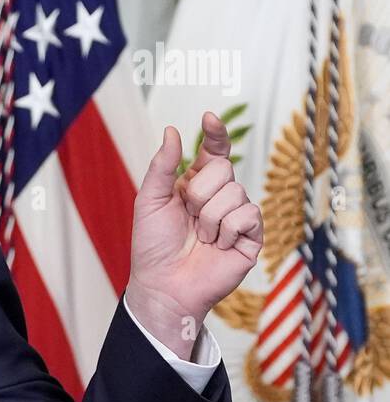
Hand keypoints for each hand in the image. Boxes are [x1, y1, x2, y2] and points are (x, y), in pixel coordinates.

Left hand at [126, 111, 262, 358]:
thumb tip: (173, 131)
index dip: (215, 133)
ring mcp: (237, 216)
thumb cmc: (153, 245)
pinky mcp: (252, 236)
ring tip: (201, 237)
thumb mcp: (150, 200)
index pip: (214, 152)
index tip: (209, 117)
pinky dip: (227, 230)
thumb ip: (163, 165)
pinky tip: (218, 246)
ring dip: (210, 217)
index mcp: (195, 185)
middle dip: (199, 192)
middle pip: (223, 169)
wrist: (164, 283)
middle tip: (187, 216)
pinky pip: (248, 215)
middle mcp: (219, 197)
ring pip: (235, 192)